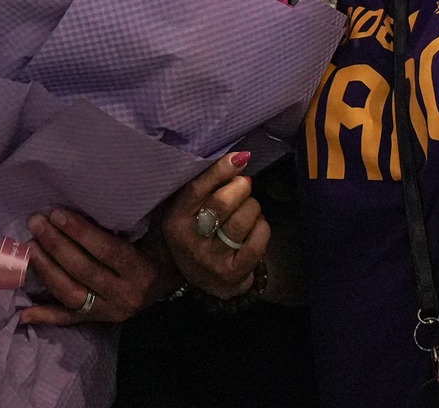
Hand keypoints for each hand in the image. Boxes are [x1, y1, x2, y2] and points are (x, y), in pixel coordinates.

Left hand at [20, 207, 169, 325]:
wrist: (173, 280)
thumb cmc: (163, 245)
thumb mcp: (162, 228)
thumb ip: (148, 209)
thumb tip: (134, 175)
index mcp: (142, 270)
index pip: (107, 251)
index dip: (80, 233)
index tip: (57, 213)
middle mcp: (125, 294)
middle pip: (84, 271)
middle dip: (56, 246)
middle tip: (36, 222)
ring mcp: (110, 310)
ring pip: (72, 294)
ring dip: (47, 271)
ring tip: (29, 247)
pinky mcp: (99, 319)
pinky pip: (70, 319)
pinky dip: (46, 316)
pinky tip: (24, 313)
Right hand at [159, 153, 267, 299]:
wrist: (207, 281)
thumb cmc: (200, 235)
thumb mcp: (191, 213)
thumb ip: (206, 189)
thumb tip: (238, 160)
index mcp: (176, 220)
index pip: (196, 189)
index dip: (219, 171)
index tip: (239, 158)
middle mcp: (190, 241)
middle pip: (222, 203)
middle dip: (241, 188)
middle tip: (244, 185)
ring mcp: (212, 260)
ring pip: (242, 220)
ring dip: (253, 207)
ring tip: (250, 208)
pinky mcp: (233, 273)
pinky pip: (257, 242)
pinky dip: (262, 227)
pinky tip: (257, 226)